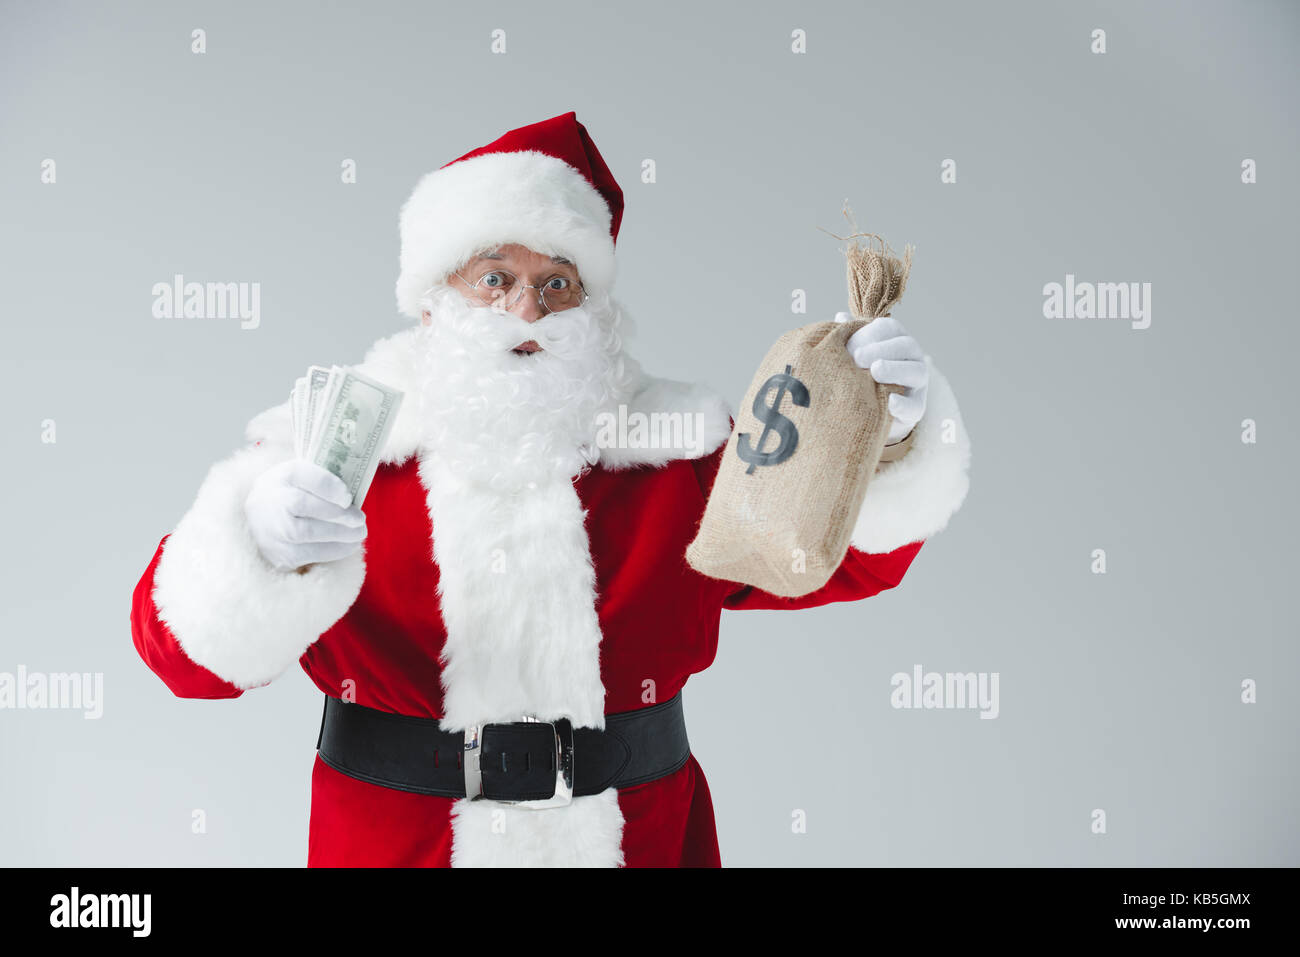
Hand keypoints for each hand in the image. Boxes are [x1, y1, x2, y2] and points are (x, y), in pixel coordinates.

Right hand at [244, 460, 367, 571]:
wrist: (263, 523)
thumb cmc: (295, 496)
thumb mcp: (305, 480)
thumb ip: (325, 482)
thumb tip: (352, 500)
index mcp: (281, 476)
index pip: (299, 474)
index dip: (327, 486)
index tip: (347, 497)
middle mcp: (270, 501)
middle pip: (301, 504)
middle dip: (338, 513)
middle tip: (360, 519)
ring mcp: (272, 530)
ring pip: (306, 532)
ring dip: (340, 534)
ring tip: (359, 533)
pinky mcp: (280, 554)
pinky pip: (310, 554)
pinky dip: (335, 550)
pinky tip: (350, 545)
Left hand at [838, 311, 927, 441]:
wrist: (870, 406)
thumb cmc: (860, 370)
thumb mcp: (854, 352)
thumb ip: (849, 336)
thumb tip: (840, 317)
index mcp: (895, 338)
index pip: (888, 328)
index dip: (870, 334)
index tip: (851, 347)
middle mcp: (911, 356)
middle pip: (905, 345)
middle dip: (882, 349)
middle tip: (858, 358)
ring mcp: (917, 381)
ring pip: (916, 371)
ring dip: (895, 370)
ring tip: (875, 372)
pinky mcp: (916, 406)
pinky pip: (915, 406)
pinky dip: (904, 404)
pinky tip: (890, 402)